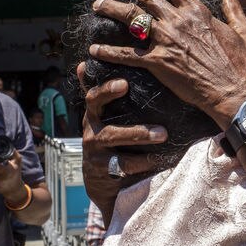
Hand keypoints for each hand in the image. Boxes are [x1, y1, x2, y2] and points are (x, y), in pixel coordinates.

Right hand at [77, 61, 166, 217]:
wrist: (102, 182)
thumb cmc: (111, 143)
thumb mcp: (106, 119)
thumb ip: (104, 96)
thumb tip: (83, 63)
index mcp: (95, 113)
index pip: (95, 94)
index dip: (107, 87)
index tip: (125, 82)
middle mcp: (91, 128)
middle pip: (97, 107)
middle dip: (113, 95)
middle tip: (133, 91)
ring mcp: (94, 148)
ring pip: (113, 135)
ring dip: (139, 133)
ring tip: (162, 134)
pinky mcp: (102, 168)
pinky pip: (123, 163)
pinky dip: (143, 161)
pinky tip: (160, 158)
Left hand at [89, 0, 245, 125]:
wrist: (236, 91)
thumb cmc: (243, 64)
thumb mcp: (243, 30)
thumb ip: (234, 8)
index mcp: (197, 11)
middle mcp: (178, 21)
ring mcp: (166, 41)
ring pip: (131, 18)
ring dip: (112, 10)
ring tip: (98, 7)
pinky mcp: (158, 63)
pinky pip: (126, 54)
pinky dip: (109, 51)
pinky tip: (96, 49)